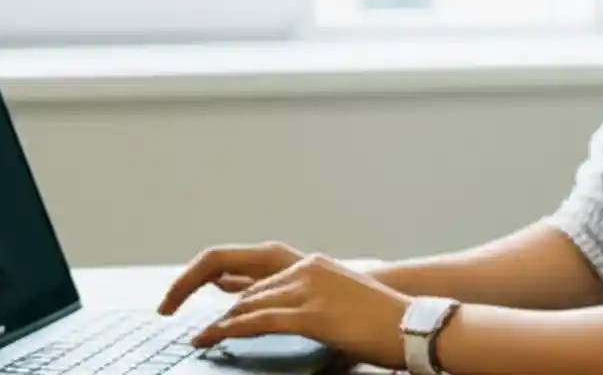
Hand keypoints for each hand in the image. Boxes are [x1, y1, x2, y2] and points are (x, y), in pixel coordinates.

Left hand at [162, 244, 411, 369]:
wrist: (413, 327)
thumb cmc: (380, 323)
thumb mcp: (338, 304)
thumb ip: (304, 305)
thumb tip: (276, 317)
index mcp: (312, 265)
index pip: (256, 274)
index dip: (224, 288)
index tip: (203, 303)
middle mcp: (307, 269)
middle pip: (247, 287)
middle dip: (215, 304)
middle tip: (190, 320)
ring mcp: (309, 290)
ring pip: (249, 304)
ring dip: (218, 322)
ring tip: (198, 337)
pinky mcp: (312, 314)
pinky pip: (259, 322)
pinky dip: (228, 330)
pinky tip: (210, 338)